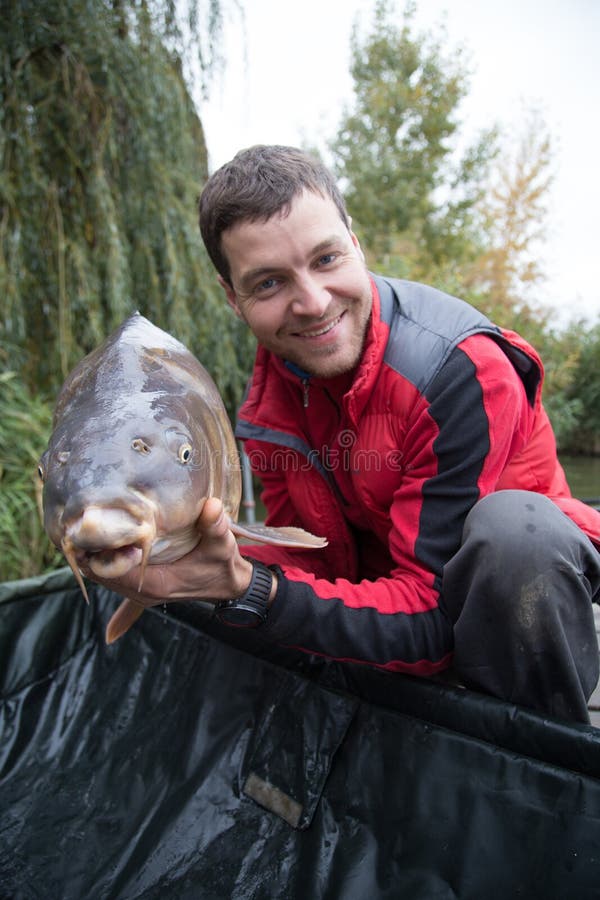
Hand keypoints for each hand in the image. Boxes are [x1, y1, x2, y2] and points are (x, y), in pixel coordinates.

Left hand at [82, 497, 253, 609]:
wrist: (229, 584)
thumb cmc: (223, 565)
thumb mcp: (221, 544)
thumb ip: (215, 525)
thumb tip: (211, 506)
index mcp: (156, 584)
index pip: (113, 570)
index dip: (100, 550)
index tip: (98, 525)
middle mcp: (142, 592)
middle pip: (100, 573)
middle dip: (90, 550)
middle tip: (84, 520)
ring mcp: (140, 592)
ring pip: (102, 576)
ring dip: (94, 554)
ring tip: (87, 527)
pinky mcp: (140, 588)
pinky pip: (111, 577)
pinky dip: (102, 562)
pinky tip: (97, 541)